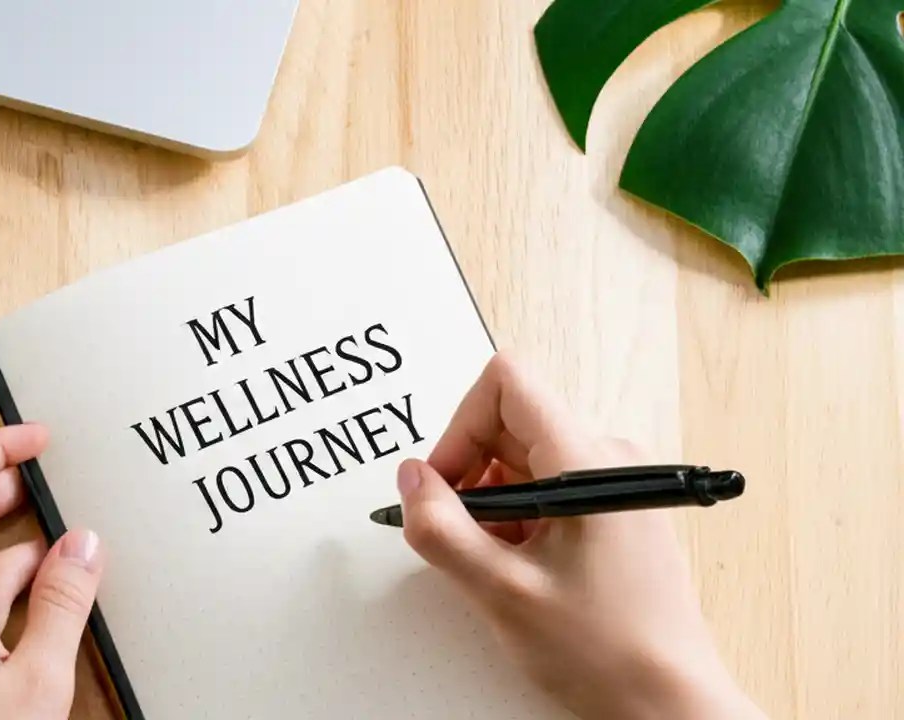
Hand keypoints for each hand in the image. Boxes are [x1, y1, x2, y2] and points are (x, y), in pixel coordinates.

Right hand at [398, 353, 764, 719]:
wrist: (670, 704)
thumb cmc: (607, 652)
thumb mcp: (503, 592)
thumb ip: (442, 530)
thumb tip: (411, 481)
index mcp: (588, 461)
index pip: (508, 383)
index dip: (460, 426)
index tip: (447, 485)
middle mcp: (607, 458)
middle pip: (510, 422)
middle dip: (471, 475)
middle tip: (463, 536)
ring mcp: (614, 484)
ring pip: (524, 459)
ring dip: (494, 505)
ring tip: (500, 564)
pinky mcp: (614, 510)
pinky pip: (548, 488)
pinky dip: (518, 521)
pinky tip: (523, 570)